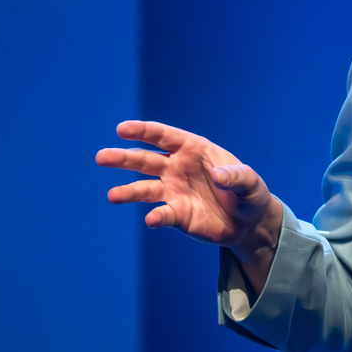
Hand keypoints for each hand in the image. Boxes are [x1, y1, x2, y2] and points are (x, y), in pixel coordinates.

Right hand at [96, 120, 283, 290]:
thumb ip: (236, 175)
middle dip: (123, 157)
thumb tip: (218, 175)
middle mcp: (176, 168)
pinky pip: (162, 214)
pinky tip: (153, 219)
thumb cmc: (248, 193)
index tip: (122, 129)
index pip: (163, 136)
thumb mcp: (250, 181)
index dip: (142, 131)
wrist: (249, 223)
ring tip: (113, 196)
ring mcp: (172, 191)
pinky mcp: (176, 214)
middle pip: (144, 160)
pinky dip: (156, 217)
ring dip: (127, 192)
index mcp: (192, 149)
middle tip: (102, 157)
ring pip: (143, 188)